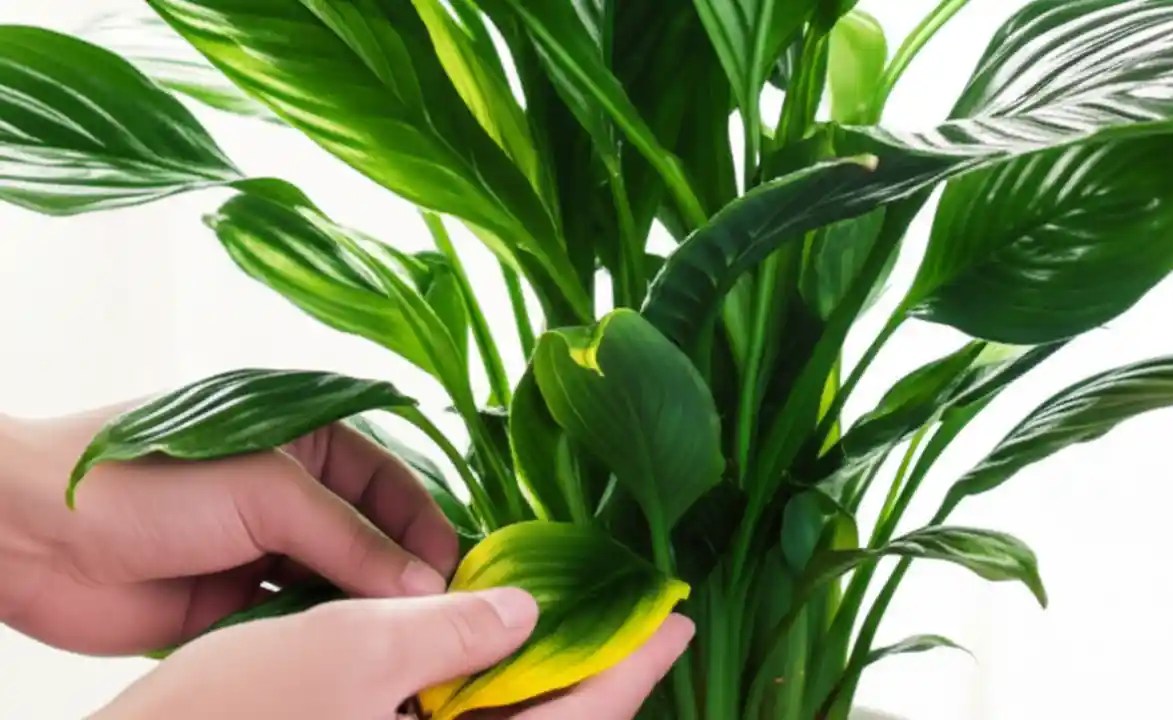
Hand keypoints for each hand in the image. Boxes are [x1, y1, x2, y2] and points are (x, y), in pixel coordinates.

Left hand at [0, 406, 456, 653]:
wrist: (30, 534)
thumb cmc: (145, 479)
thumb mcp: (265, 491)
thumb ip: (350, 538)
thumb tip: (425, 586)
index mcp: (308, 441)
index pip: (393, 485)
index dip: (428, 528)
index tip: (459, 576)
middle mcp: (294, 494)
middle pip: (374, 539)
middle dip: (407, 576)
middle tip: (445, 620)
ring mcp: (266, 551)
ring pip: (341, 585)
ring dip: (370, 612)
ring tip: (408, 645)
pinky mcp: (238, 605)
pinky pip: (300, 622)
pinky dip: (326, 638)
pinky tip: (352, 657)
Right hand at [92, 589, 694, 719]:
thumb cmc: (227, 719)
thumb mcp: (347, 652)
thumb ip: (447, 632)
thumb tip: (525, 614)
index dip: (630, 669)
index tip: (674, 620)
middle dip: (601, 674)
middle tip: (641, 617)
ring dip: (546, 678)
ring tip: (580, 619)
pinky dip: (488, 689)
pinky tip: (494, 644)